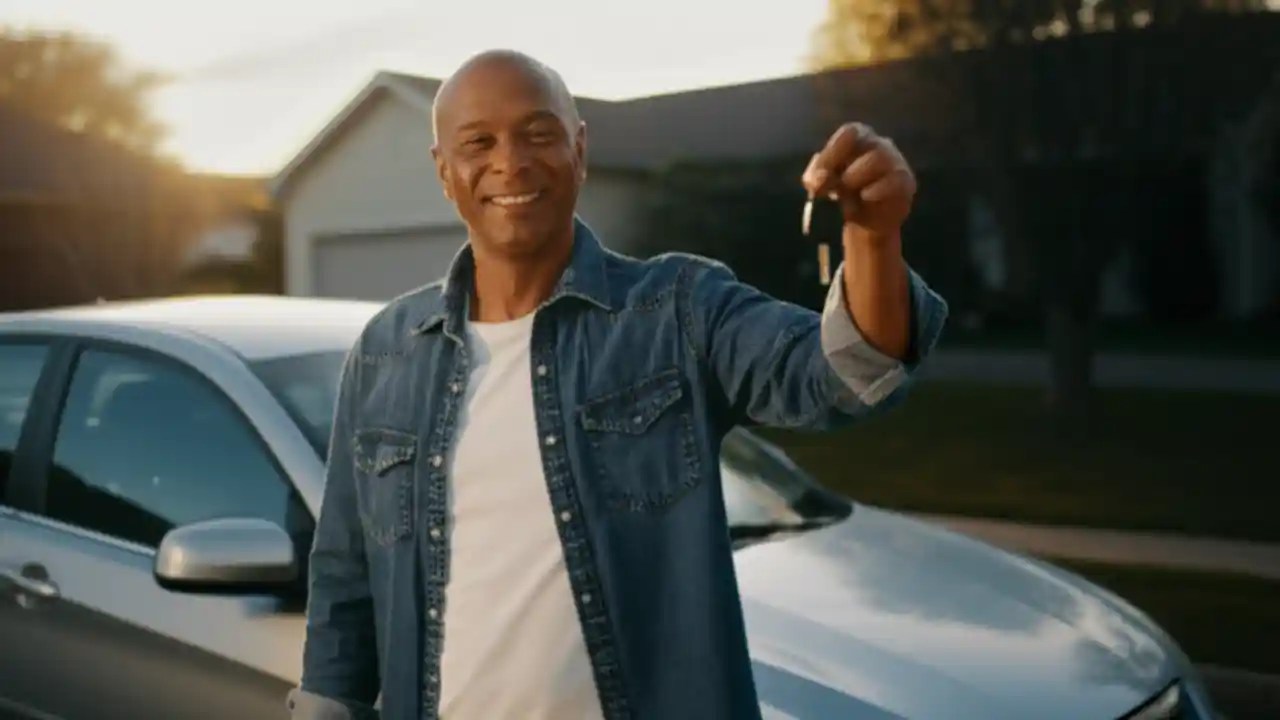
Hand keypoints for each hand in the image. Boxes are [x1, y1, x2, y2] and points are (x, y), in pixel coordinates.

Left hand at [802, 123, 916, 240]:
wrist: (866, 224)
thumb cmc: (844, 195)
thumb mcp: (821, 185)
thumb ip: (815, 178)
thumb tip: (819, 179)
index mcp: (859, 140)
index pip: (850, 132)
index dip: (832, 152)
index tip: (818, 176)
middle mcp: (880, 146)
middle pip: (867, 140)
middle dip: (843, 164)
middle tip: (830, 187)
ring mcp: (896, 163)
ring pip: (879, 158)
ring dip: (858, 175)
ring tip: (846, 192)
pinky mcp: (907, 184)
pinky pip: (896, 180)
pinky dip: (878, 189)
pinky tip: (866, 197)